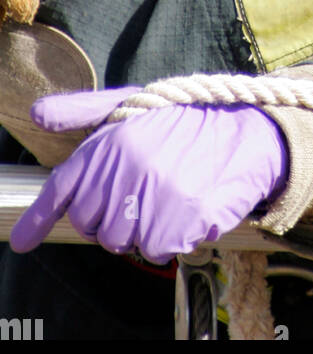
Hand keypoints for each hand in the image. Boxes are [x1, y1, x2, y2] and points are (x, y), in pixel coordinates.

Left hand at [10, 87, 287, 263]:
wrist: (248, 130)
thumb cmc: (186, 119)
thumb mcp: (134, 104)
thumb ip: (85, 110)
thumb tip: (38, 114)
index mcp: (112, 142)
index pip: (63, 187)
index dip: (39, 219)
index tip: (24, 242)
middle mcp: (130, 169)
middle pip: (93, 226)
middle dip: (111, 218)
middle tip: (139, 196)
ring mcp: (156, 196)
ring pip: (124, 242)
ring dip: (142, 230)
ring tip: (166, 200)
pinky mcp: (183, 219)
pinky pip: (158, 249)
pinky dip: (170, 238)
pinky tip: (185, 210)